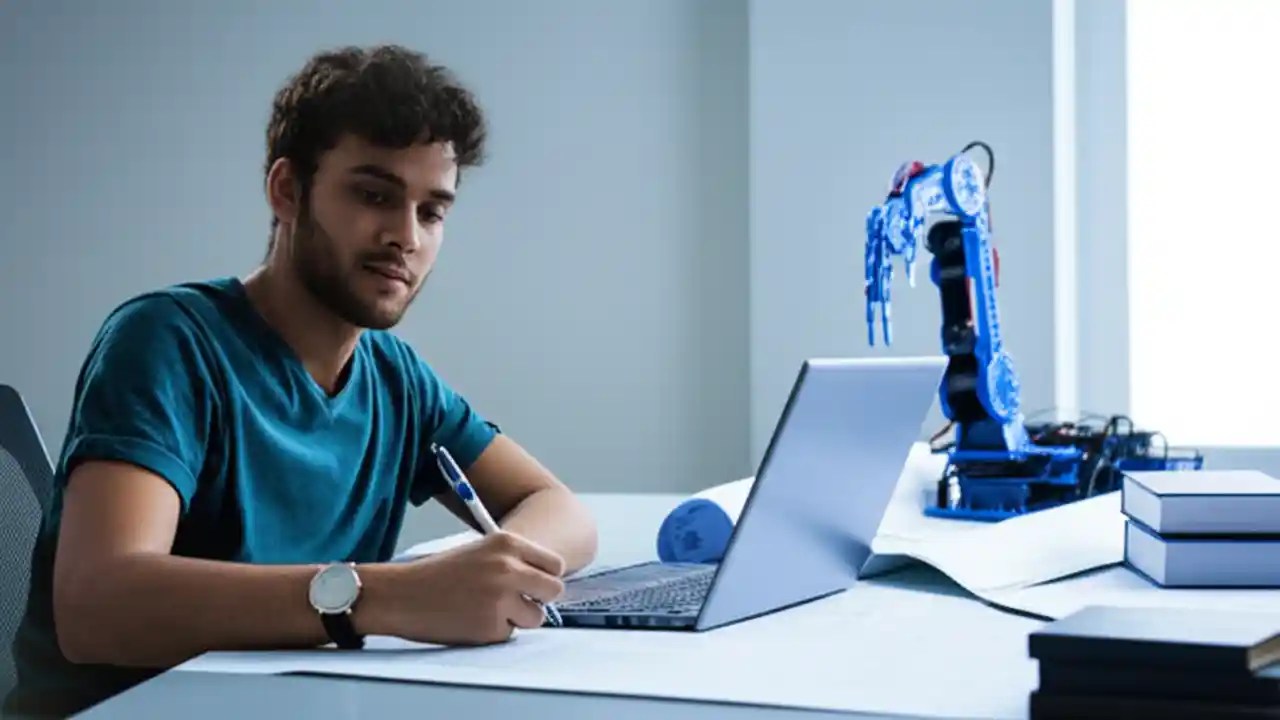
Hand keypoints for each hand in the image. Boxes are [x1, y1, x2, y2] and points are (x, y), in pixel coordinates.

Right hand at [368, 531, 565, 644]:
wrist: (401, 594)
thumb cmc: (439, 573)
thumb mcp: (481, 551)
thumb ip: (514, 561)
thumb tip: (546, 580)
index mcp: (508, 543)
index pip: (555, 564)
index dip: (546, 577)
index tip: (535, 584)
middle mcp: (509, 568)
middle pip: (554, 590)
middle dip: (540, 599)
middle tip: (521, 602)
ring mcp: (501, 598)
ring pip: (536, 617)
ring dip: (518, 618)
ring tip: (488, 610)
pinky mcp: (491, 626)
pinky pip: (509, 634)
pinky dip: (495, 632)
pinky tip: (471, 620)